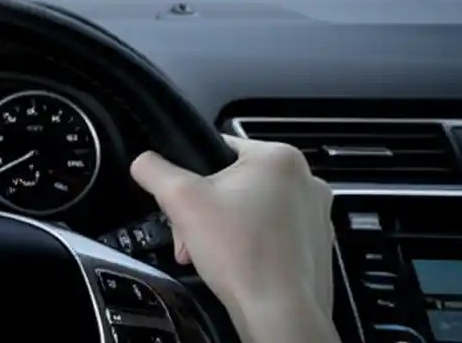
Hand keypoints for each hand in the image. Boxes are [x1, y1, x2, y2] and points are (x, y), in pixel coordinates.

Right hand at [130, 135, 337, 342]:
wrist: (280, 311)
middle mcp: (307, 180)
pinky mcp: (318, 245)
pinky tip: (238, 264)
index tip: (184, 205)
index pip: (221, 149)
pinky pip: (275, 234)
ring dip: (226, 228)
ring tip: (210, 254)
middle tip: (191, 236)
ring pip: (255, 210)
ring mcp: (318, 215)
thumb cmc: (239, 251)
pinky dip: (253, 245)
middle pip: (236, 184)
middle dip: (206, 211)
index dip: (193, 176)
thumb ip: (154, 171)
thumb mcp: (181, 199)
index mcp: (280, 156)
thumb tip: (143, 162)